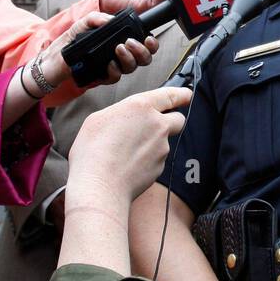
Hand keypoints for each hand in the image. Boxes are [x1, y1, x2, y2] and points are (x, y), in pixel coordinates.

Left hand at [38, 10, 157, 89]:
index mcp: (121, 42)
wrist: (55, 57)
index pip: (144, 44)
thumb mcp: (84, 23)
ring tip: (119, 48)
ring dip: (129, 58)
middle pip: (143, 59)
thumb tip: (110, 20)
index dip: (151, 44)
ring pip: (132, 68)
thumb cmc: (71, 40)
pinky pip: (116, 77)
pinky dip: (115, 70)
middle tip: (129, 43)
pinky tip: (110, 64)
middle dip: (142, 51)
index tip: (148, 38)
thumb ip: (97, 18)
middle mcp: (121, 56)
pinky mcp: (103, 77)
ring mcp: (113, 67)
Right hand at [67, 84, 191, 204]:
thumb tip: (127, 118)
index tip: (186, 94)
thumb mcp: (98, 119)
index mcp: (141, 107)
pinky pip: (157, 159)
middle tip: (155, 125)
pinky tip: (129, 165)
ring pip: (164, 141)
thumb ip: (120, 113)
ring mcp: (162, 147)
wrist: (100, 186)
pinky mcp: (161, 166)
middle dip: (171, 120)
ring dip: (153, 143)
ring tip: (127, 152)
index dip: (181, 94)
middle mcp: (157, 125)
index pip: (170, 95)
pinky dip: (148, 161)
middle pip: (178, 119)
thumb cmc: (93, 151)